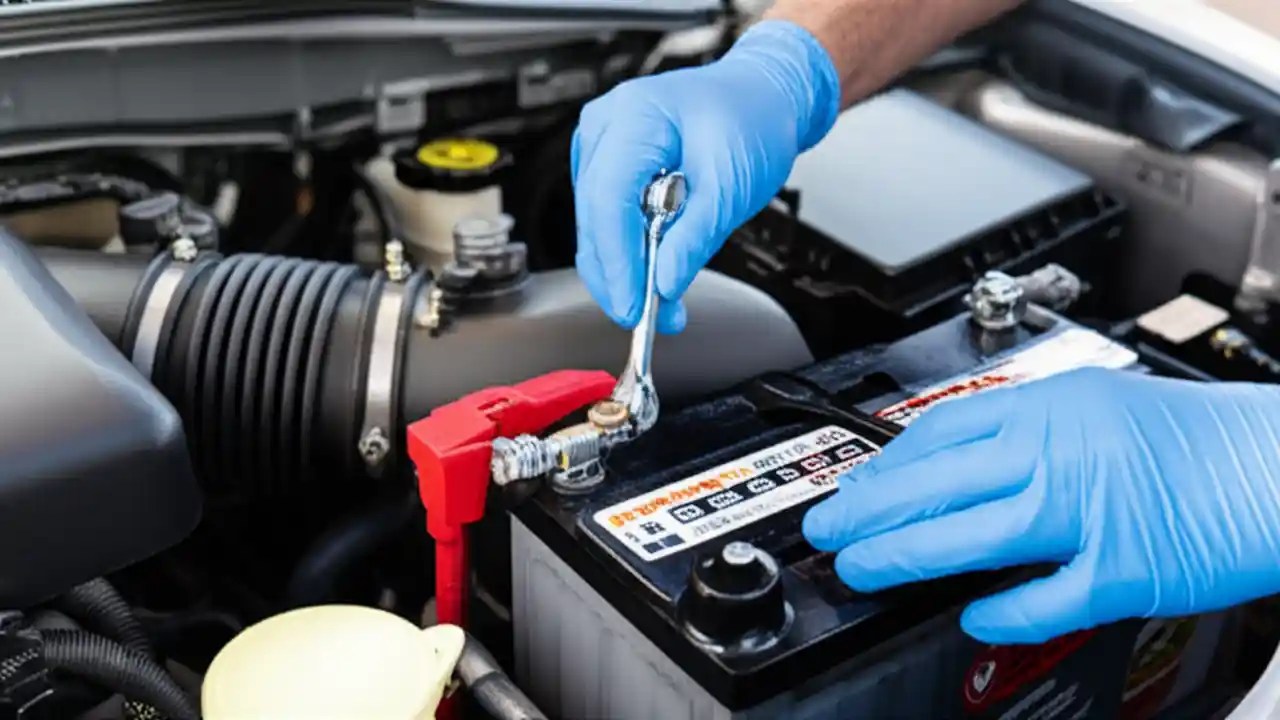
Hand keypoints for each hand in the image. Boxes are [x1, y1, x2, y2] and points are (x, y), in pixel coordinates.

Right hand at [571, 20, 839, 332]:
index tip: (633, 307)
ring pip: (594, 226)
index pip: (608, 200)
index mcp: (634, 117)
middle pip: (593, 218)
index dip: (617, 261)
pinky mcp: (606, 167)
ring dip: (622, 270)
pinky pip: (605, 220)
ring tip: (662, 304)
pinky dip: (627, 252)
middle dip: (619, 276)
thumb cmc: (751, 122)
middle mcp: (605, 127)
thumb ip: (695, 238)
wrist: (760, 100)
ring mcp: (600, 146)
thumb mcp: (733, 186)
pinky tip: (653, 272)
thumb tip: (663, 284)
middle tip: (649, 319)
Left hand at [803, 368, 1279, 644]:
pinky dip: (1001, 611)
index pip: (941, 432)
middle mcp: (1063, 451)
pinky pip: (1043, 597)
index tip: (854, 485)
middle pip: (937, 482)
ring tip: (862, 568)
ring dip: (904, 554)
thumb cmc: (1191, 440)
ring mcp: (1091, 511)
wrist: (1273, 464)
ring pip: (970, 534)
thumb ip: (1024, 435)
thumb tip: (950, 470)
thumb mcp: (1096, 406)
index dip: (885, 465)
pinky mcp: (1123, 569)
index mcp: (1052, 405)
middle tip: (827, 530)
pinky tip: (970, 616)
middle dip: (868, 510)